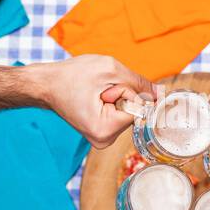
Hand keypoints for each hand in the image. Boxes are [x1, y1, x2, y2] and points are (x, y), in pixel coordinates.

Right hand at [39, 54, 153, 147]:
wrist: (46, 84)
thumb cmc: (71, 75)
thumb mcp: (110, 70)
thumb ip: (140, 82)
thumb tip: (162, 94)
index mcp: (104, 130)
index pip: (138, 109)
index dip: (124, 92)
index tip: (102, 89)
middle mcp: (104, 140)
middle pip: (134, 113)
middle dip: (121, 95)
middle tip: (96, 91)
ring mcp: (103, 138)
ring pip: (128, 112)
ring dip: (116, 97)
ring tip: (93, 94)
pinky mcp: (102, 132)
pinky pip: (120, 114)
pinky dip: (112, 102)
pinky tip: (94, 99)